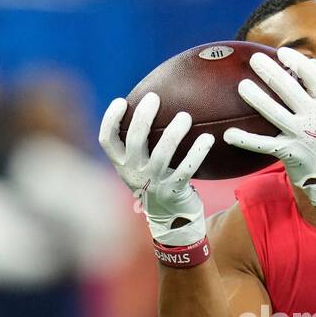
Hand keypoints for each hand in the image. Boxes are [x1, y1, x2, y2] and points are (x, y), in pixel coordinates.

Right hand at [99, 93, 213, 245]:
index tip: (122, 101)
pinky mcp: (174, 191)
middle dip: (143, 116)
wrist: (171, 219)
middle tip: (154, 97)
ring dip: (174, 133)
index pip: (107, 140)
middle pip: (134, 141)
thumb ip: (140, 143)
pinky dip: (198, 152)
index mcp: (122, 164)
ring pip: (162, 154)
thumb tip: (151, 103)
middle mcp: (134, 173)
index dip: (111, 120)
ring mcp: (154, 183)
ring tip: (185, 116)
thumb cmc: (157, 182)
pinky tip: (208, 138)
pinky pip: (187, 169)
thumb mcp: (140, 166)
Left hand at [224, 47, 315, 206]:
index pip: (313, 78)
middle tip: (255, 59)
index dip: (297, 63)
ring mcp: (301, 136)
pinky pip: (263, 145)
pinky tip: (228, 134)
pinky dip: (245, 140)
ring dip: (258, 99)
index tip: (281, 53)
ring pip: (275, 114)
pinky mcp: (289, 153)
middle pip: (291, 91)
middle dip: (271, 73)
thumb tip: (307, 61)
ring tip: (242, 86)